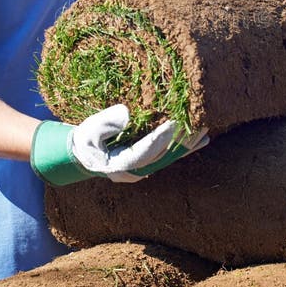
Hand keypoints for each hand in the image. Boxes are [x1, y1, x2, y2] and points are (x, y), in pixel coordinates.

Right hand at [30, 104, 208, 185]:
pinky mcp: (146, 164)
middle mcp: (134, 172)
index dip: (162, 138)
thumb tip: (126, 114)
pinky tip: (201, 139)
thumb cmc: (83, 141)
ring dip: (188, 145)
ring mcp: (142, 170)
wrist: (79, 156)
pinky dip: (184, 147)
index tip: (176, 122)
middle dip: (182, 141)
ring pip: (169, 158)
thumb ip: (105, 122)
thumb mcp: (88, 130)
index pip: (145, 152)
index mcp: (119, 165)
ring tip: (205, 132)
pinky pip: (169, 156)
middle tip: (200, 124)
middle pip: (164, 157)